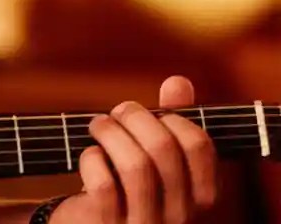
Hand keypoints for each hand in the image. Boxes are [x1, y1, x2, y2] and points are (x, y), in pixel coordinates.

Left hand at [50, 75, 217, 223]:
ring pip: (134, 165)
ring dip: (110, 133)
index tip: (151, 113)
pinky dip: (91, 159)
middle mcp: (180, 215)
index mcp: (202, 196)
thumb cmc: (130, 188)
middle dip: (133, 117)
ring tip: (98, 126)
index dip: (172, 117)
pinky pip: (103, 185)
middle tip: (117, 113)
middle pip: (163, 147)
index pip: (200, 145)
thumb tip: (179, 81)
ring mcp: (145, 223)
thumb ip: (172, 122)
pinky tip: (90, 156)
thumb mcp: (157, 159)